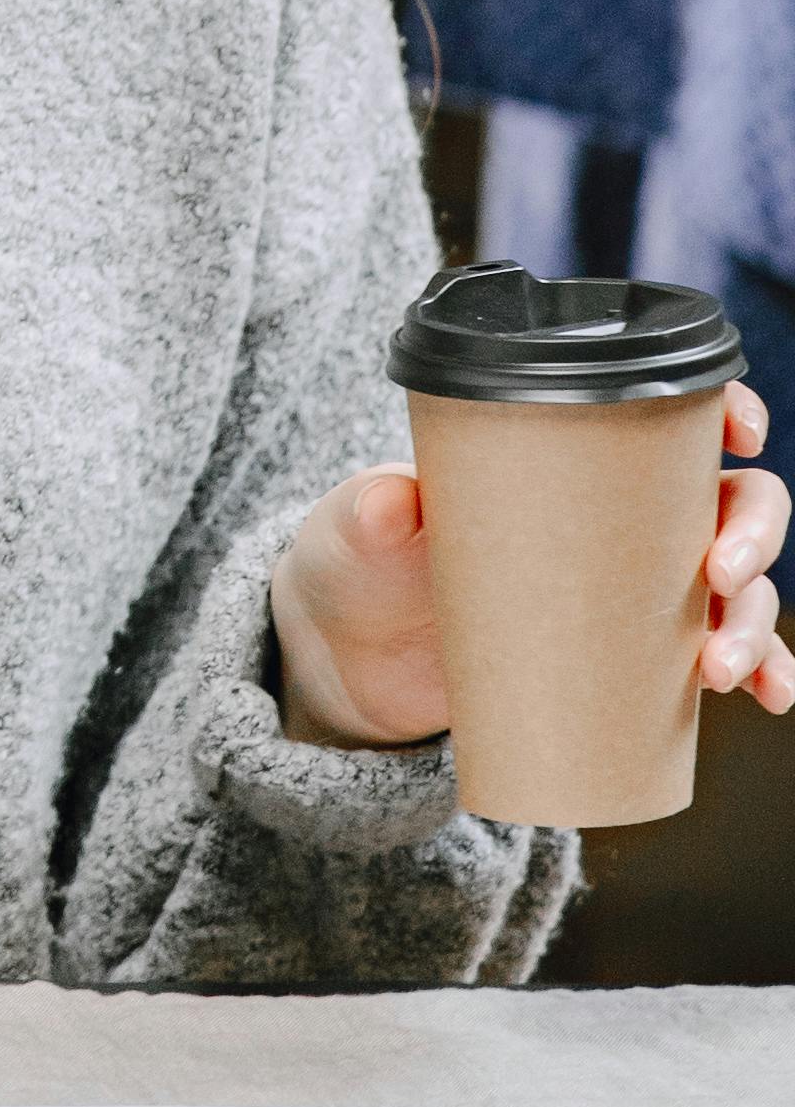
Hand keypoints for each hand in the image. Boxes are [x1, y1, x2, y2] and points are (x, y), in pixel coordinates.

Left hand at [272, 382, 792, 748]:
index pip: (667, 414)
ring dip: (756, 619)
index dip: (722, 411)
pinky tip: (770, 695)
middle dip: (752, 533)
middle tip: (720, 576)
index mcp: (562, 453)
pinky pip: (724, 653)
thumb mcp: (357, 529)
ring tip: (720, 669)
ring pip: (739, 583)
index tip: (740, 430)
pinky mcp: (632, 652)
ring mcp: (633, 583)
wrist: (353, 657)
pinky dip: (763, 669)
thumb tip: (394, 502)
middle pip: (730, 499)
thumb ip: (370, 512)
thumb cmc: (362, 561)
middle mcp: (617, 510)